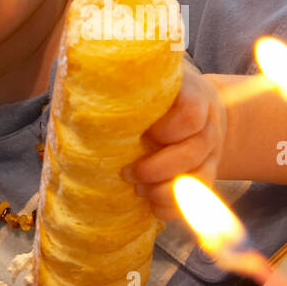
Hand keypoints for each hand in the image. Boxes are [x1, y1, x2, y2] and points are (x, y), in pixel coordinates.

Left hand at [120, 58, 227, 221]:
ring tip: (137, 188)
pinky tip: (150, 204)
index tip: (143, 132)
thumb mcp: (153, 79)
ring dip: (163, 191)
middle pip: (193, 151)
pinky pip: (196, 203)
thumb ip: (129, 80)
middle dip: (157, 168)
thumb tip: (76, 76)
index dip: (167, 129)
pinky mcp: (207, 176)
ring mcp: (210, 154)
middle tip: (127, 171)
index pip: (191, 114)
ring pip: (197, 181)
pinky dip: (172, 209)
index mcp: (193, 96)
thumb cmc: (163, 93)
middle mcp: (207, 126)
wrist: (203, 109)